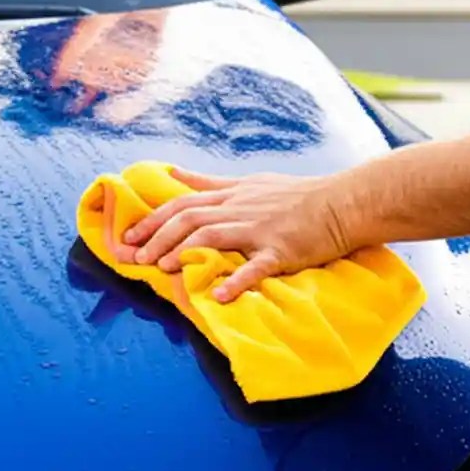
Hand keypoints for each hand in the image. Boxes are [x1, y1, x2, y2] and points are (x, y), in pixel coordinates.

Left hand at [119, 167, 358, 302]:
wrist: (342, 202)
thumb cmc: (297, 195)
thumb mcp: (249, 182)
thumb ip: (210, 183)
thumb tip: (175, 173)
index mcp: (232, 194)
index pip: (182, 203)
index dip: (152, 219)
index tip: (128, 237)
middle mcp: (239, 208)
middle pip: (189, 219)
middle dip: (157, 238)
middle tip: (135, 260)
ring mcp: (259, 228)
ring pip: (213, 236)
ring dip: (183, 252)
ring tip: (163, 271)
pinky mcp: (281, 249)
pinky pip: (255, 266)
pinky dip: (236, 280)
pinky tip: (219, 297)